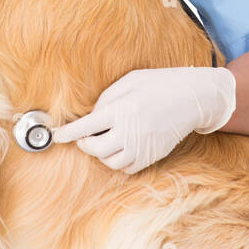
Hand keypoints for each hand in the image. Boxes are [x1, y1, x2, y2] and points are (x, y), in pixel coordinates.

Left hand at [51, 67, 236, 173]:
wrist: (192, 98)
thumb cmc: (159, 84)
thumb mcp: (129, 81)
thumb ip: (107, 99)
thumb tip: (91, 116)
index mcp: (121, 110)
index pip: (85, 127)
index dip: (67, 133)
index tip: (56, 136)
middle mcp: (129, 132)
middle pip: (95, 149)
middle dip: (84, 144)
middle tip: (83, 136)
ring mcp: (142, 147)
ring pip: (110, 162)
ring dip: (100, 153)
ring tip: (102, 140)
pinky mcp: (152, 156)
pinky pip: (127, 168)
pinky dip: (117, 162)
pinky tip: (118, 148)